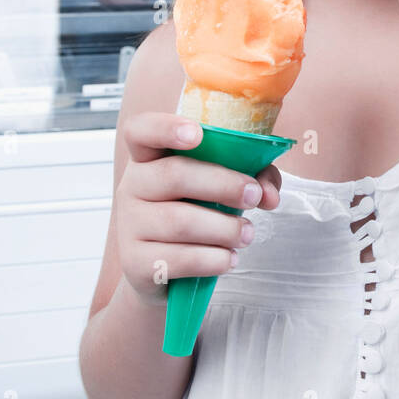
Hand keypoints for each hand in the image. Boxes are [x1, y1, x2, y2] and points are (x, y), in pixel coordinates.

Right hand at [113, 112, 282, 305]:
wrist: (164, 270)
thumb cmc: (197, 214)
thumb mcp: (223, 187)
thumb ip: (252, 176)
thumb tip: (269, 194)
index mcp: (150, 158)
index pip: (141, 131)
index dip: (165, 127)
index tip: (197, 134)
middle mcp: (132, 186)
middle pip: (174, 175)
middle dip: (222, 184)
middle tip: (254, 195)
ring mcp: (129, 225)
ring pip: (180, 221)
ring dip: (224, 228)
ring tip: (247, 233)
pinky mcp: (135, 262)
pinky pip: (179, 259)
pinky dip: (213, 259)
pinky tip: (228, 258)